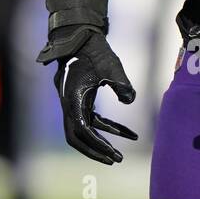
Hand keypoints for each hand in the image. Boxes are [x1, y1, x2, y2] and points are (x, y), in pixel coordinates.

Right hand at [51, 30, 136, 164]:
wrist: (80, 37)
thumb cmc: (95, 51)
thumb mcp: (111, 66)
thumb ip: (121, 84)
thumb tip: (129, 100)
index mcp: (73, 99)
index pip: (82, 131)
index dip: (97, 144)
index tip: (113, 153)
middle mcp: (69, 105)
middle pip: (77, 138)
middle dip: (94, 151)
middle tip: (114, 160)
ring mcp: (74, 103)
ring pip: (85, 131)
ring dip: (102, 143)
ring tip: (120, 154)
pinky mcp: (81, 100)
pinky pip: (93, 120)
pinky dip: (108, 128)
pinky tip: (128, 133)